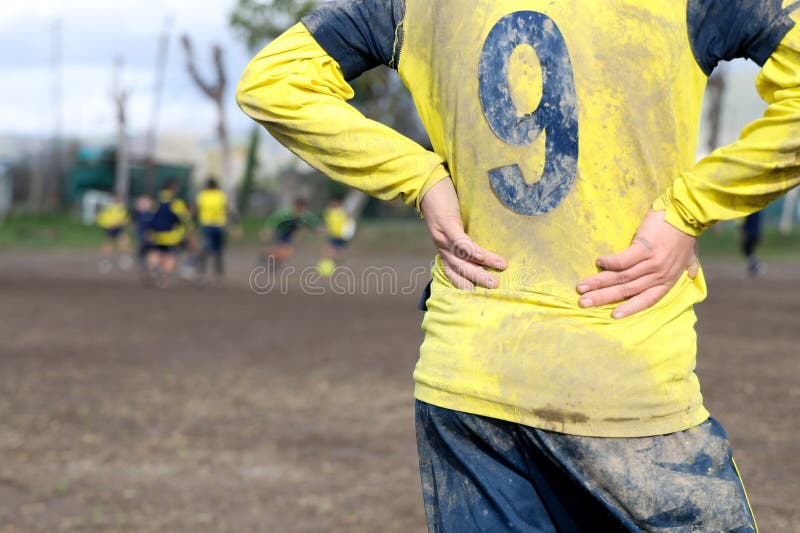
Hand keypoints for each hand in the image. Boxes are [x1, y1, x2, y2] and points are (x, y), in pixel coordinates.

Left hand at [420, 178, 507, 288]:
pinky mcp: (445, 224)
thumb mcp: (454, 223)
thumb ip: (464, 236)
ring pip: (462, 257)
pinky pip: (460, 241)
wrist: (427, 182)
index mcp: (444, 248)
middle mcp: (442, 246)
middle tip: (495, 288)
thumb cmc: (444, 202)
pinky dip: (472, 250)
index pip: (452, 271)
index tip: (477, 295)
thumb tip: (486, 246)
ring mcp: (442, 236)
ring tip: (500, 270)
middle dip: (477, 279)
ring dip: (480, 266)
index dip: (463, 283)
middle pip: (459, 268)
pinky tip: (484, 256)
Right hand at [576, 210, 697, 318]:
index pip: (647, 300)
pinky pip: (623, 259)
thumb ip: (689, 266)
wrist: (687, 213)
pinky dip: (610, 262)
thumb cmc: (686, 234)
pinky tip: (598, 262)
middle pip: (627, 290)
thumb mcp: (690, 255)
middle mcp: (659, 274)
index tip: (612, 316)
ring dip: (599, 282)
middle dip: (603, 297)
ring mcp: (652, 262)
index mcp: (668, 280)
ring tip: (582, 287)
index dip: (629, 309)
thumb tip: (692, 274)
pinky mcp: (645, 247)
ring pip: (621, 277)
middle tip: (583, 303)